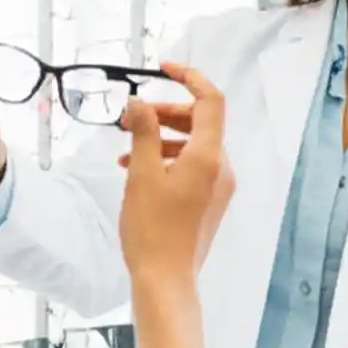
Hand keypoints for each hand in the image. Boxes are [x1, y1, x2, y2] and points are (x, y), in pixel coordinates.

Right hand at [118, 62, 233, 284]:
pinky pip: (192, 167)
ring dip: (161, 137)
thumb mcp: (141, 174)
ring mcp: (218, 187)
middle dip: (165, 112)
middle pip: (200, 122)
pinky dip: (167, 159)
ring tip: (126, 146)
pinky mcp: (209, 202)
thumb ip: (142, 131)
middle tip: (132, 116)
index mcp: (209, 156)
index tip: (162, 67)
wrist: (166, 280)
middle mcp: (221, 168)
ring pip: (193, 145)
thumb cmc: (152, 230)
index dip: (189, 76)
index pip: (210, 100)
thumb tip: (139, 100)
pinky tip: (136, 169)